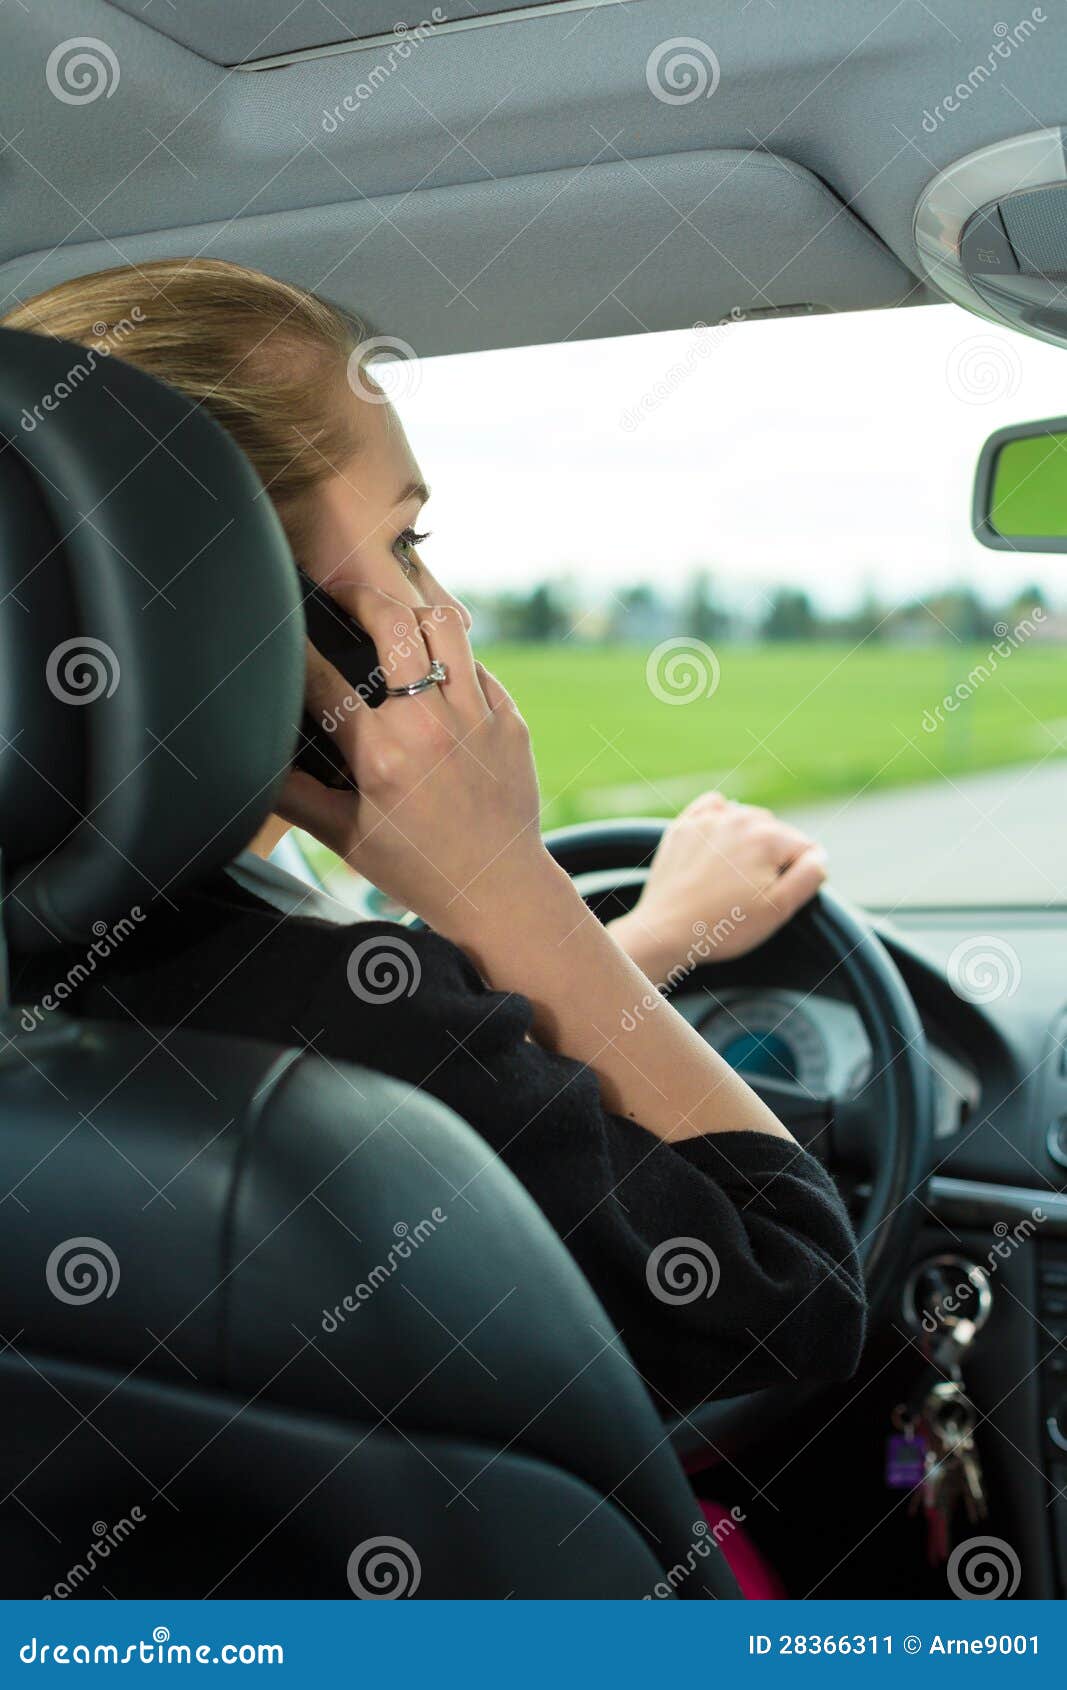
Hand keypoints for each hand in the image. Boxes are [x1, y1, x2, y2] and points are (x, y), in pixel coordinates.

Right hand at [275, 586, 549, 939]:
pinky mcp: (511, 720)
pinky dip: (453, 660)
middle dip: (359, 597)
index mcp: (381, 755)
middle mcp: (430, 726)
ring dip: (413, 614)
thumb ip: (294, 796)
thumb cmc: (418, 869)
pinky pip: (479, 666)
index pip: (321, 677)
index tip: (281, 634)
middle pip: (392, 622)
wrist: (498, 890)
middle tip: (343, 597)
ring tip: (393, 620)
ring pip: (445, 626)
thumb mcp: (344, 837)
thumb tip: (252, 763)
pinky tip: (436, 674)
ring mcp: (477, 718)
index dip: (292, 649)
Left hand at [608, 792, 826, 983]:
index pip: (805, 849)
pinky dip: (721, 820)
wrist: (666, 932)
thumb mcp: (779, 908)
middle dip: (773, 859)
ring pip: (748, 820)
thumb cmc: (724, 925)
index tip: (773, 898)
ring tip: (733, 877)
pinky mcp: (685, 826)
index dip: (796, 877)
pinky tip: (718, 844)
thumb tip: (819, 855)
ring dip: (749, 842)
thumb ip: (810, 876)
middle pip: (777, 833)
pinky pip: (714, 807)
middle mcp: (739, 817)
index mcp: (767, 836)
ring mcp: (708, 820)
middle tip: (751, 893)